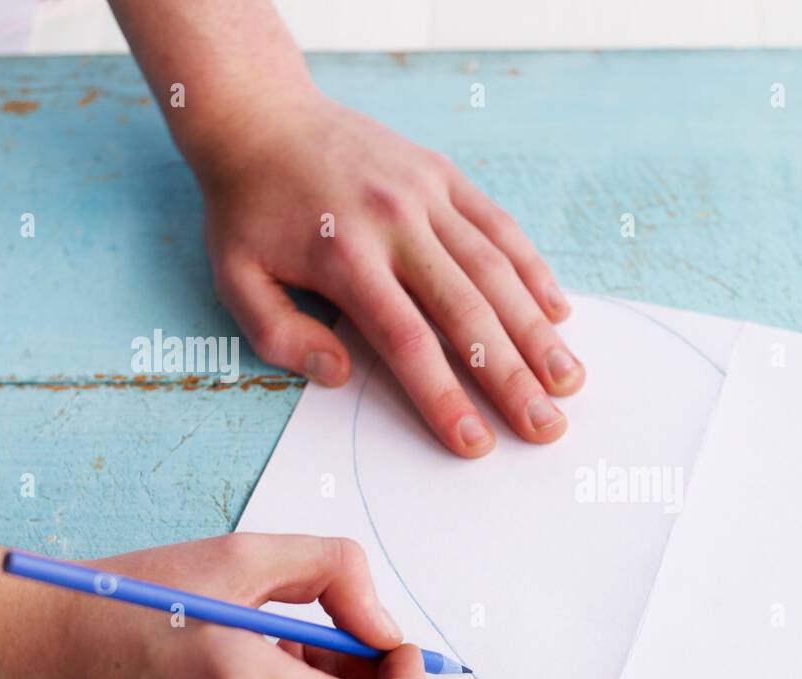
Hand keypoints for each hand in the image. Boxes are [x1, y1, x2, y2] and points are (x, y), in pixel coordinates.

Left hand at [192, 93, 583, 456]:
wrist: (262, 114)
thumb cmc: (249, 208)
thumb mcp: (234, 276)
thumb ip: (279, 334)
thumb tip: (338, 375)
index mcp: (344, 257)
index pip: (407, 341)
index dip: (444, 396)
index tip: (475, 442)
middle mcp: (395, 223)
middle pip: (467, 313)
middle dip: (512, 378)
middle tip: (546, 426)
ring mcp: (426, 195)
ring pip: (495, 271)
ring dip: (537, 331)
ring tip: (568, 379)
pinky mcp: (444, 176)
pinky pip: (500, 226)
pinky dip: (533, 270)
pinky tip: (558, 313)